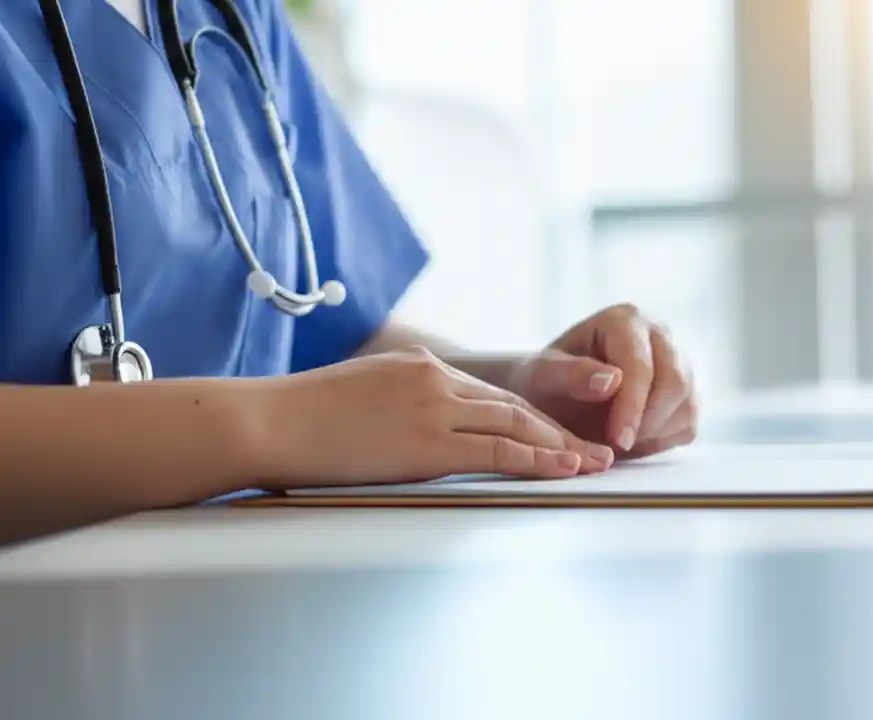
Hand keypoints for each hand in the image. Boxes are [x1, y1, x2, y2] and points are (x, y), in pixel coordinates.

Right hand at [262, 347, 614, 487]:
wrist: (267, 421)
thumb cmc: (298, 418)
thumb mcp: (359, 395)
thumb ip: (399, 405)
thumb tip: (413, 433)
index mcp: (419, 364)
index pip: (488, 393)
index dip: (529, 415)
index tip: (557, 431)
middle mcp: (435, 377)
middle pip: (513, 405)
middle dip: (559, 429)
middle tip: (596, 446)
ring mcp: (434, 406)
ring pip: (515, 425)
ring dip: (560, 446)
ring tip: (594, 463)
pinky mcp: (429, 439)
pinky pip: (498, 450)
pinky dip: (538, 459)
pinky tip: (564, 469)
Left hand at [506, 304, 698, 458]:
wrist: (557, 398)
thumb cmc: (547, 383)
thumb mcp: (543, 378)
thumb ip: (570, 375)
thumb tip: (612, 380)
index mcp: (625, 320)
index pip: (641, 365)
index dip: (632, 405)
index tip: (617, 440)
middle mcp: (659, 334)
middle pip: (675, 382)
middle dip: (647, 422)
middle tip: (616, 446)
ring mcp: (679, 362)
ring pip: (687, 404)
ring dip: (654, 433)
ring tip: (616, 440)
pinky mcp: (687, 392)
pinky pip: (689, 422)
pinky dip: (663, 440)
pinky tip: (632, 439)